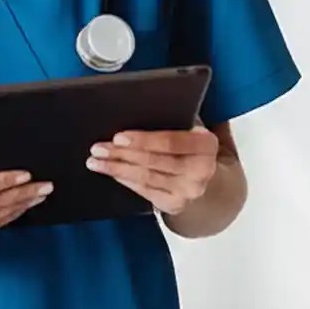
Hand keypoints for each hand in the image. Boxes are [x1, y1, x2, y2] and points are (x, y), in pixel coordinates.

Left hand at [85, 126, 218, 215]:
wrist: (213, 182)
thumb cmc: (193, 147)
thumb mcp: (194, 128)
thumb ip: (178, 117)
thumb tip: (141, 103)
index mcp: (207, 144)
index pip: (171, 142)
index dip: (143, 140)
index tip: (118, 137)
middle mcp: (201, 171)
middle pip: (154, 161)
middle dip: (121, 154)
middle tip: (98, 147)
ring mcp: (188, 191)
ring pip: (146, 177)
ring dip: (116, 168)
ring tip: (95, 160)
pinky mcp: (175, 204)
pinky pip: (145, 191)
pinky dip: (125, 180)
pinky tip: (111, 172)